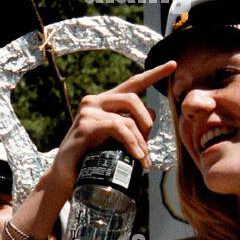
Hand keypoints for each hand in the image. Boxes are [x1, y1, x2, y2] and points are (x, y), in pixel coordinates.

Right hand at [47, 61, 175, 189]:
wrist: (66, 174)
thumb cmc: (92, 156)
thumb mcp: (116, 138)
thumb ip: (134, 124)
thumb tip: (154, 113)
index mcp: (105, 102)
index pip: (132, 83)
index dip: (154, 74)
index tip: (173, 65)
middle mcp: (94, 102)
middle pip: (133, 99)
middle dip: (147, 123)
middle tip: (148, 146)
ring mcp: (88, 112)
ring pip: (127, 118)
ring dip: (141, 140)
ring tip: (142, 158)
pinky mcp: (85, 125)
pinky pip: (117, 128)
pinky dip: (131, 142)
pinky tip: (136, 155)